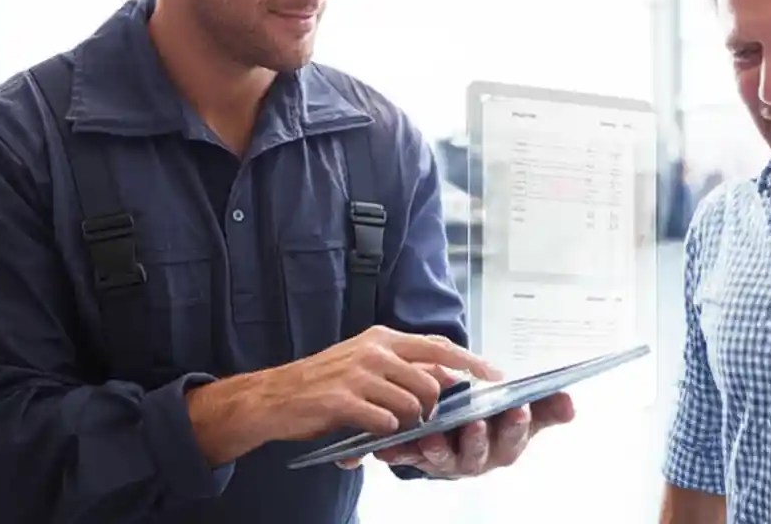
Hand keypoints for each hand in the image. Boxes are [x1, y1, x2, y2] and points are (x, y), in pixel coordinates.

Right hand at [255, 326, 501, 443]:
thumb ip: (402, 368)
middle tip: (431, 419)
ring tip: (393, 426)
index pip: (439, 346)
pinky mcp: (343, 400)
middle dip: (438, 405)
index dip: (470, 361)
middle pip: (432, 379)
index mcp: (383, 339)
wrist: (275, 396)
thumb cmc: (324, 383)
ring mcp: (359, 374)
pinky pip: (385, 421)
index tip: (494, 375)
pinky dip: (385, 431)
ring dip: (410, 422)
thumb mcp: (365, 362)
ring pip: (413, 403)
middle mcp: (374, 351)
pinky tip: (372, 431)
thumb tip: (446, 380)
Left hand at [337, 391, 575, 476]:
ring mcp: (445, 460)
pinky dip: (396, 452)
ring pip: (441, 460)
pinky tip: (386, 446)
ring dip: (436, 450)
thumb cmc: (494, 419)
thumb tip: (569, 402)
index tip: (518, 409)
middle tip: (475, 423)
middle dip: (478, 439)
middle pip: (477, 455)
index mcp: (503, 446)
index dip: (518, 426)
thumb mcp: (523, 411)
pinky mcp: (417, 457)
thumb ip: (546, 407)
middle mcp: (475, 458)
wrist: (460, 426)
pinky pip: (406, 457)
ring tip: (431, 436)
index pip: (514, 439)